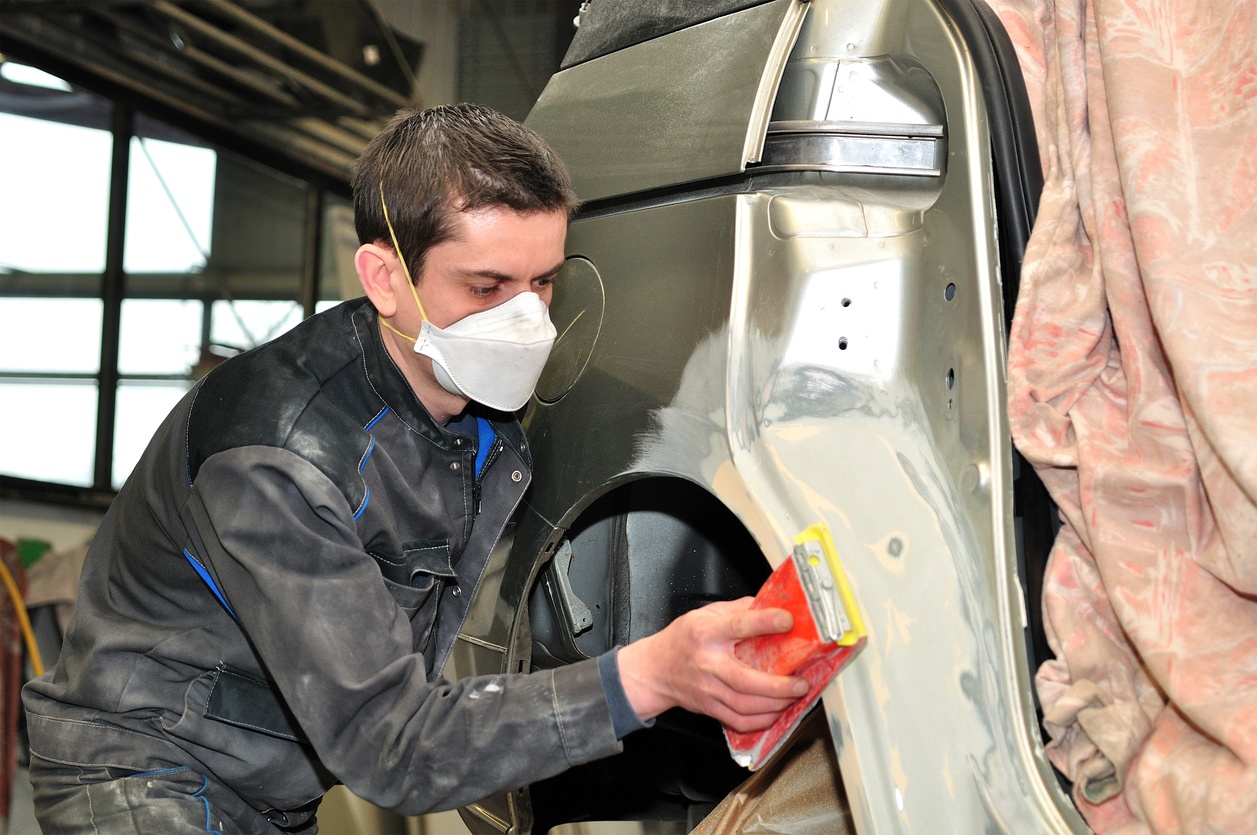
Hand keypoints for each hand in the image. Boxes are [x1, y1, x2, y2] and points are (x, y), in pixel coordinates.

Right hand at [616, 597, 808, 732]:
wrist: (654, 670)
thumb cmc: (681, 640)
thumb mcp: (704, 614)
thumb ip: (737, 610)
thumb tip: (769, 606)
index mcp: (706, 633)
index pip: (738, 625)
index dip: (765, 622)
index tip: (787, 620)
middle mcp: (707, 662)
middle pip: (746, 679)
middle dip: (779, 685)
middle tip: (801, 682)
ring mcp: (708, 689)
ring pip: (745, 704)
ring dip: (776, 704)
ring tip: (795, 696)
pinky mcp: (709, 708)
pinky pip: (739, 721)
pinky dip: (762, 720)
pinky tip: (776, 712)